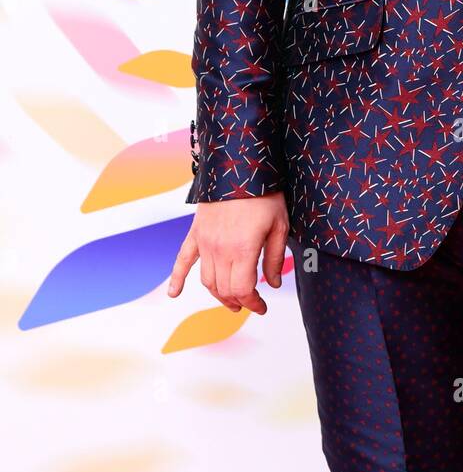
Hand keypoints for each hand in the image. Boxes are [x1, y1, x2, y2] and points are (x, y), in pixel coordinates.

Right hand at [167, 193, 289, 314]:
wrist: (240, 164)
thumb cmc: (264, 193)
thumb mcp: (279, 225)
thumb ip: (273, 258)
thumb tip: (272, 284)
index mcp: (243, 250)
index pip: (243, 290)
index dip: (253, 304)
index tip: (262, 307)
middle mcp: (220, 249)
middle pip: (224, 289)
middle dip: (238, 301)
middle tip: (250, 303)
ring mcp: (205, 242)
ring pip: (207, 280)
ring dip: (218, 294)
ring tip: (230, 300)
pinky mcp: (196, 232)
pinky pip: (182, 260)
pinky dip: (176, 279)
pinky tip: (174, 293)